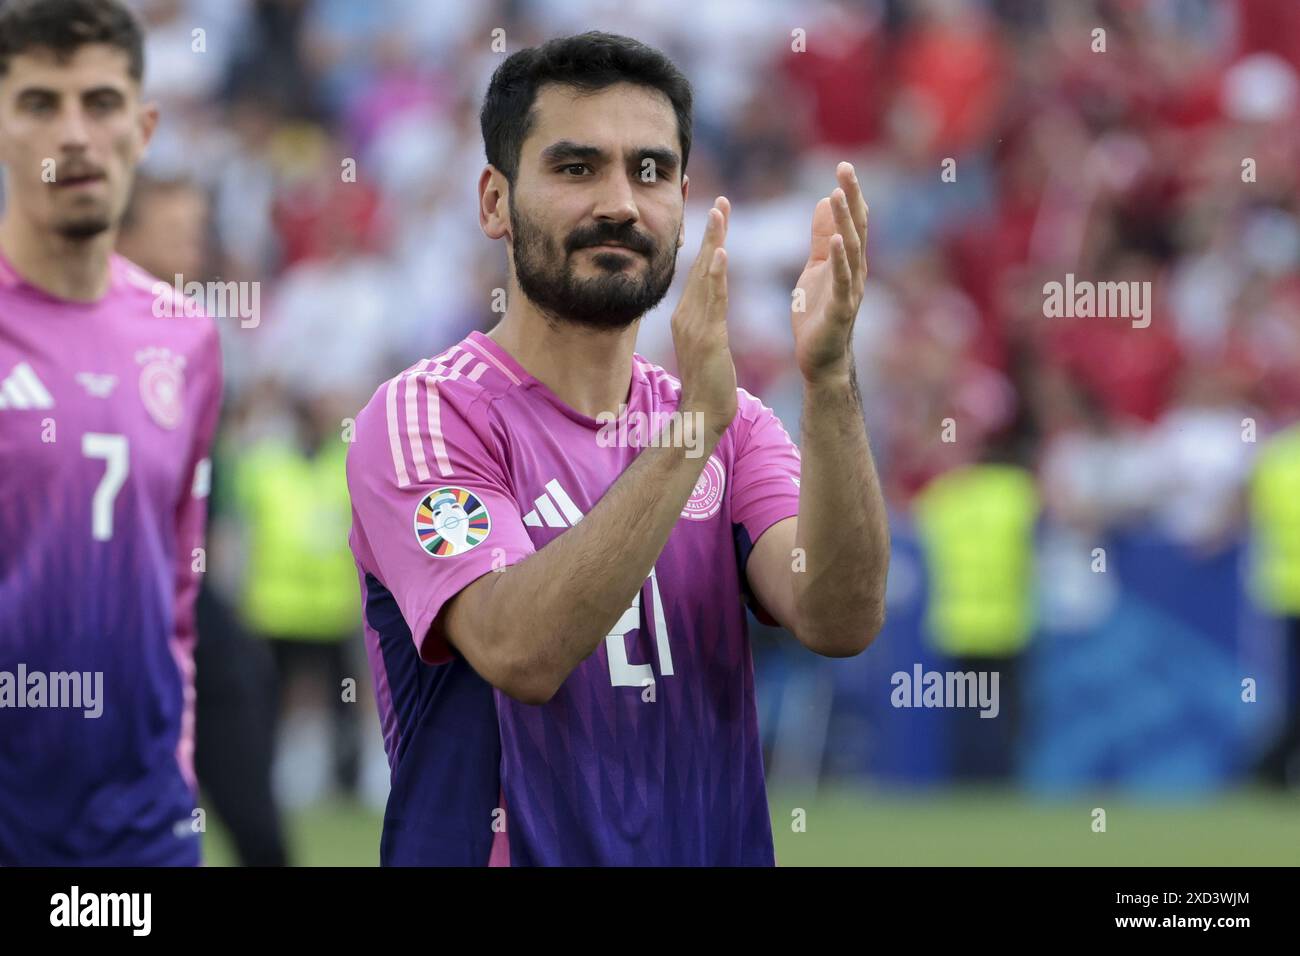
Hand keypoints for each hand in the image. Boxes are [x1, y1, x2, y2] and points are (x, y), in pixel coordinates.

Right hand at [673, 196, 735, 440]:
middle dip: (711, 232)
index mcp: (688, 314)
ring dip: (713, 243)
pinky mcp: (708, 337)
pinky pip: (713, 300)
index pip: (699, 271)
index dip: (708, 241)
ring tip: (720, 215)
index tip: (717, 214)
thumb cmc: (710, 382)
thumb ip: (707, 319)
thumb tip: (709, 302)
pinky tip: (720, 253)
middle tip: (720, 202)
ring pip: (705, 276)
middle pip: (699, 266)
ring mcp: (695, 325)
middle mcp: (687, 314)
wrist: (705, 412)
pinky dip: (715, 275)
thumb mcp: (707, 343)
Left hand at [792, 162, 867, 384]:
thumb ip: (821, 238)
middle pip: (856, 227)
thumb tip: (825, 201)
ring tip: (839, 194)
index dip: (849, 193)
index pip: (852, 220)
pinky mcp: (841, 307)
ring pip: (851, 248)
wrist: (820, 357)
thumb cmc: (818, 313)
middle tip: (844, 167)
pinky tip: (837, 239)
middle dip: (851, 197)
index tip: (843, 166)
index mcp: (848, 259)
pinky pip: (842, 279)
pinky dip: (841, 258)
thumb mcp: (816, 267)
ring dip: (845, 221)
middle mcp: (855, 270)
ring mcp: (851, 288)